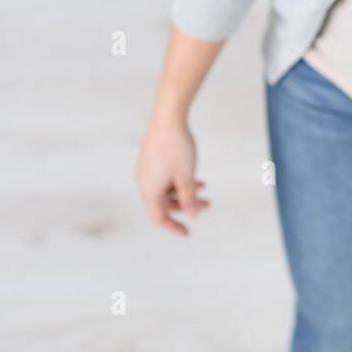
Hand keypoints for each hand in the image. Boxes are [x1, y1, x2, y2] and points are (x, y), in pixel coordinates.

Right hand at [136, 116, 209, 236]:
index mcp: (149, 190)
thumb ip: (189, 198)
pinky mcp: (151, 160)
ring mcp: (146, 171)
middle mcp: (144, 182)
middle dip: (186, 206)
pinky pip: (164, 178)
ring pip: (166, 190)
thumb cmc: (177, 148)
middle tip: (208, 204)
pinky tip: (196, 177)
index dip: (173, 227)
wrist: (168, 117)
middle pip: (165, 204)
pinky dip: (179, 181)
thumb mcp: (187, 177)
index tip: (187, 233)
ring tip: (205, 188)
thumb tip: (192, 215)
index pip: (159, 217)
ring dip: (185, 192)